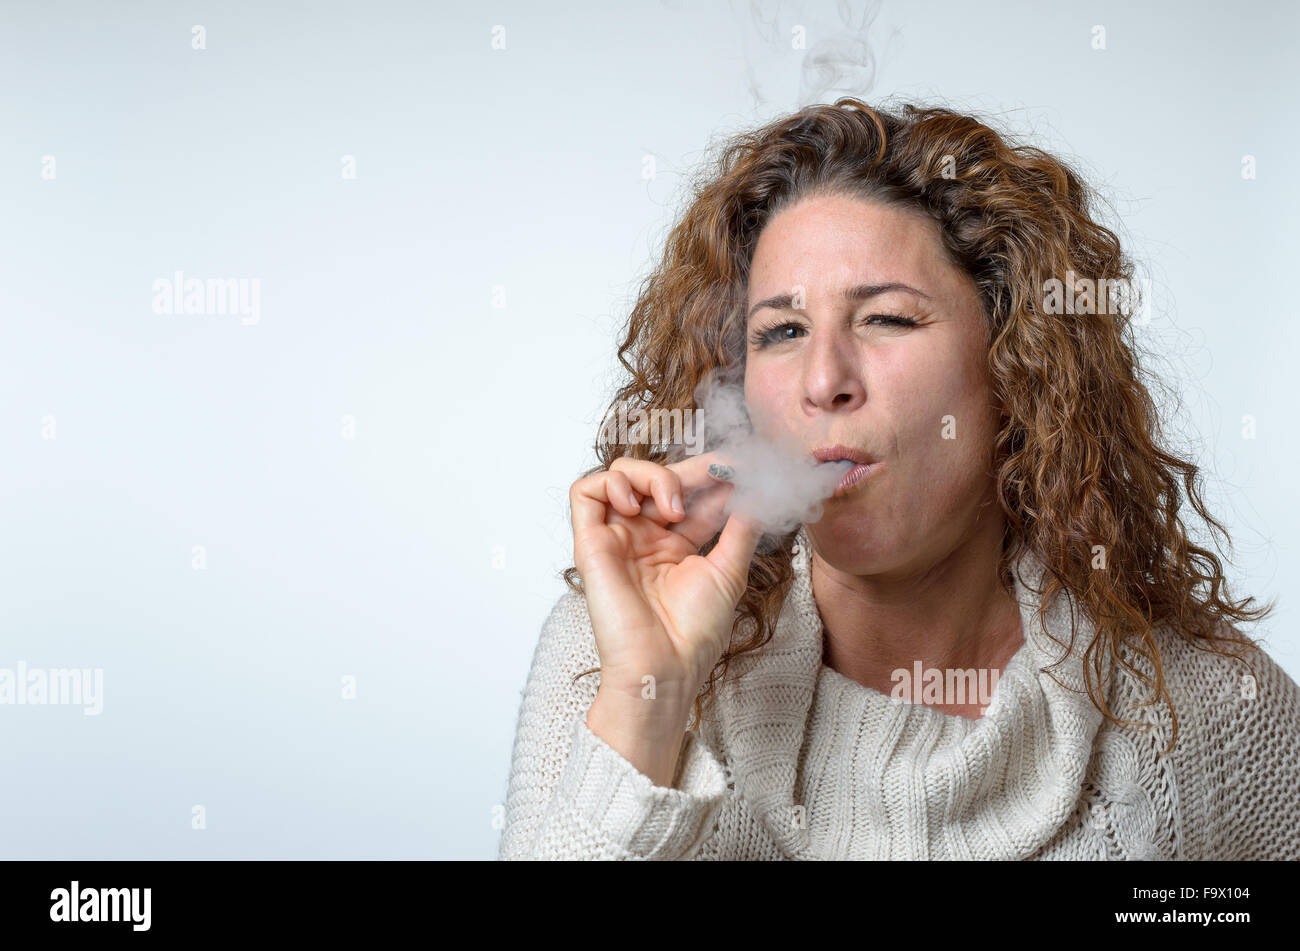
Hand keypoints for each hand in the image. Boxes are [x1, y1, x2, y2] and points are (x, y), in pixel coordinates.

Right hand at [570, 450, 763, 721]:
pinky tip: (637, 505)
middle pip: (656, 478)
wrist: (664, 666)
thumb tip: (756, 491)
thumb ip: (740, 528)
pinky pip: (586, 491)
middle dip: (688, 469)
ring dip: (650, 475)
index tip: (738, 467)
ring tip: (674, 507)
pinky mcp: (591, 542)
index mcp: (674, 546)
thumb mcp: (729, 570)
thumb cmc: (693, 632)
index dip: (709, 475)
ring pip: (620, 475)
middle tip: (715, 473)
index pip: (688, 493)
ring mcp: (617, 537)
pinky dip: (611, 483)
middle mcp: (643, 537)